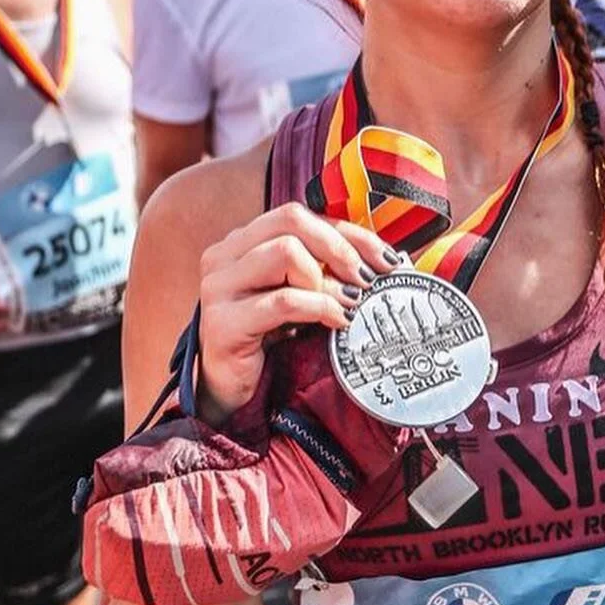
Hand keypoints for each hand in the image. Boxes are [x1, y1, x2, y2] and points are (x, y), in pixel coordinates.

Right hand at [197, 203, 398, 424]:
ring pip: (286, 253)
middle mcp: (225, 256)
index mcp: (242, 242)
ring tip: (348, 303)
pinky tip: (337, 321)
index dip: (348, 233)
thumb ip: (324, 270)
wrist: (227, 388)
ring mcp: (219, 287)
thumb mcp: (298, 295)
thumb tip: (382, 260)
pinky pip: (283, 301)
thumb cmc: (267, 338)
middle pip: (291, 221)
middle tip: (367, 278)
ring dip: (328, 281)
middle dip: (340, 248)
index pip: (300, 216)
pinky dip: (320, 308)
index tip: (384, 257)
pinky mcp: (223, 322)